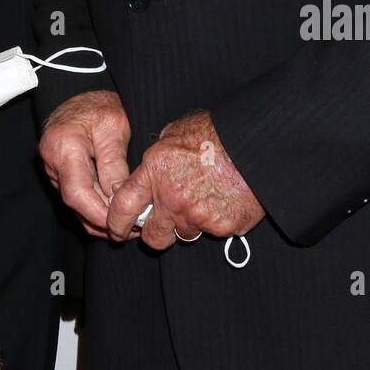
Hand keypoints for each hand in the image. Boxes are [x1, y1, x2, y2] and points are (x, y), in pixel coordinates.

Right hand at [39, 90, 130, 236]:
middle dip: (102, 220)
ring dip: (99, 217)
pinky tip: (114, 211)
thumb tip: (119, 197)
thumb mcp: (113, 127)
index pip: (77, 193)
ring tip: (128, 224)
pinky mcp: (59, 173)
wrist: (81, 92)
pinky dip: (94, 206)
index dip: (98, 213)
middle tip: (132, 229)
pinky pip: (76, 196)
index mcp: (63, 147)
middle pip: (75, 203)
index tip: (121, 224)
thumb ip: (114, 163)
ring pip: (75, 204)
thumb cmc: (98, 105)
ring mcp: (53, 169)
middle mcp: (52, 162)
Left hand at [106, 110, 264, 248]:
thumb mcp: (174, 134)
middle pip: (153, 237)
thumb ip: (156, 159)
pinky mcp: (223, 227)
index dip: (116, 222)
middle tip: (162, 223)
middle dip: (155, 233)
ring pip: (185, 234)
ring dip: (189, 222)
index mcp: (155, 173)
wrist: (252, 142)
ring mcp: (198, 217)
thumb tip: (148, 171)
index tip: (116, 228)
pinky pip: (213, 231)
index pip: (123, 207)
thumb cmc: (214, 132)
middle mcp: (172, 199)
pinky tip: (223, 199)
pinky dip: (216, 220)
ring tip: (203, 198)